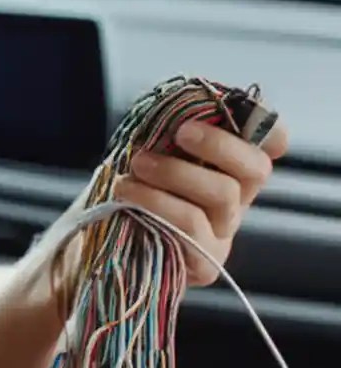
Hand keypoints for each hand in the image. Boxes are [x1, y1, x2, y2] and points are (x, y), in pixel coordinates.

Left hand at [113, 118, 289, 284]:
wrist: (97, 240)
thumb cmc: (124, 187)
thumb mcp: (143, 151)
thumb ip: (166, 130)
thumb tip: (175, 105)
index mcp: (227, 169)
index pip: (271, 145)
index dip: (265, 126)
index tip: (233, 110)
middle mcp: (235, 202)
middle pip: (256, 168)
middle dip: (218, 143)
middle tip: (179, 132)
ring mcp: (223, 234)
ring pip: (223, 194)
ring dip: (175, 172)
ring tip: (135, 166)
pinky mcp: (205, 263)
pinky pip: (191, 226)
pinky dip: (157, 202)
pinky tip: (127, 193)